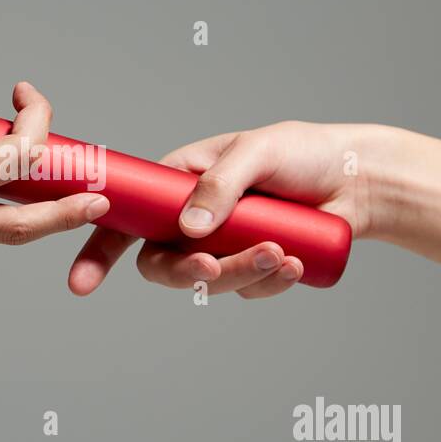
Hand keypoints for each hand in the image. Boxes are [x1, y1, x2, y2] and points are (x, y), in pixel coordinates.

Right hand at [68, 122, 385, 296]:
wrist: (358, 180)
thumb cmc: (303, 152)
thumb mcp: (257, 152)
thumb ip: (220, 185)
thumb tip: (190, 230)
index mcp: (178, 183)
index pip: (128, 217)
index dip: (99, 250)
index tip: (83, 283)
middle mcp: (193, 217)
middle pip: (164, 264)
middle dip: (189, 274)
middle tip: (215, 268)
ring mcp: (223, 245)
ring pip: (209, 281)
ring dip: (242, 274)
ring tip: (283, 254)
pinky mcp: (254, 265)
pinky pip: (247, 290)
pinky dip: (269, 283)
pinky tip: (296, 264)